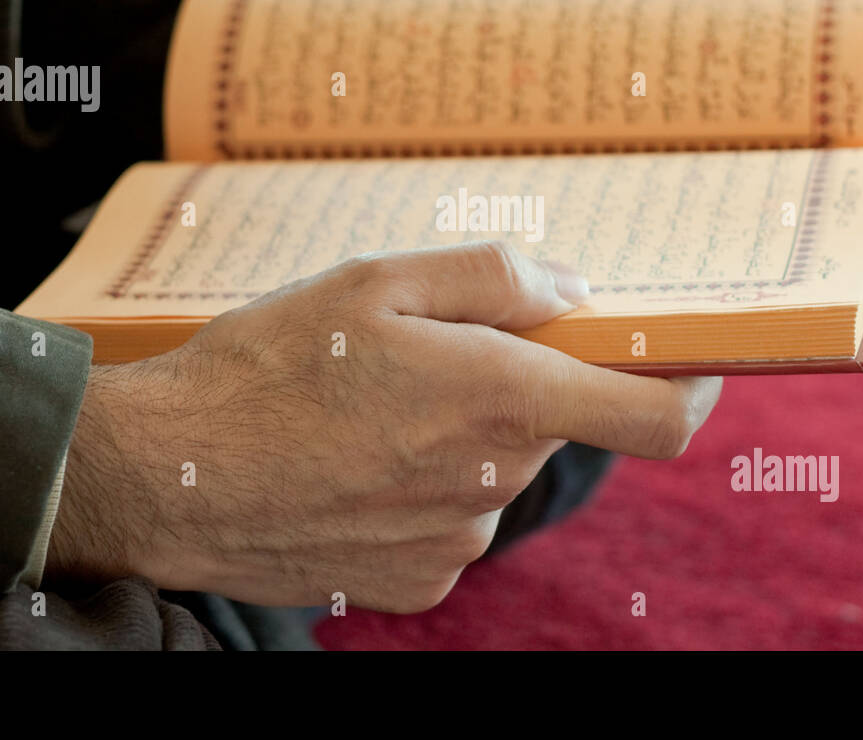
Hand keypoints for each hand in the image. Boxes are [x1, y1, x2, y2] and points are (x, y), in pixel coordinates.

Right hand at [47, 241, 721, 611]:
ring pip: (500, 470)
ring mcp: (456, 544)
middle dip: (522, 382)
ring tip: (373, 408)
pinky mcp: (417, 583)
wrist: (167, 478)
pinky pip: (454, 521)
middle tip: (439, 351)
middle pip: (556, 424)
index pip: (657, 415)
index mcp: (500, 401)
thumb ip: (495, 278)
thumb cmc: (267, 366)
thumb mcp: (376, 280)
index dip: (695, 385)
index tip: (690, 360)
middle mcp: (492, 483)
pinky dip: (428, 485)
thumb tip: (575, 294)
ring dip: (466, 433)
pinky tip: (358, 461)